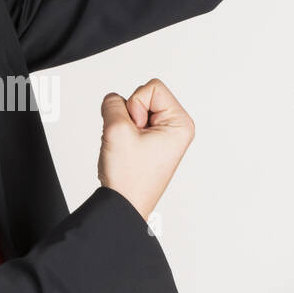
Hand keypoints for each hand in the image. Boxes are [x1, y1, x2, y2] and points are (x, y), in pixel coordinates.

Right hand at [97, 79, 194, 223]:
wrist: (123, 205)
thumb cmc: (129, 178)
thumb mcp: (117, 130)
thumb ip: (113, 103)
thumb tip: (113, 100)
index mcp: (180, 123)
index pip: (152, 87)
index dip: (135, 105)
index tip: (137, 132)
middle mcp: (175, 127)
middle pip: (144, 95)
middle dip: (129, 115)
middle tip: (131, 142)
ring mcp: (162, 134)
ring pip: (134, 109)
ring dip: (123, 125)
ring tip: (127, 148)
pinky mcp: (150, 141)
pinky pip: (130, 121)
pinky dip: (122, 132)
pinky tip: (125, 150)